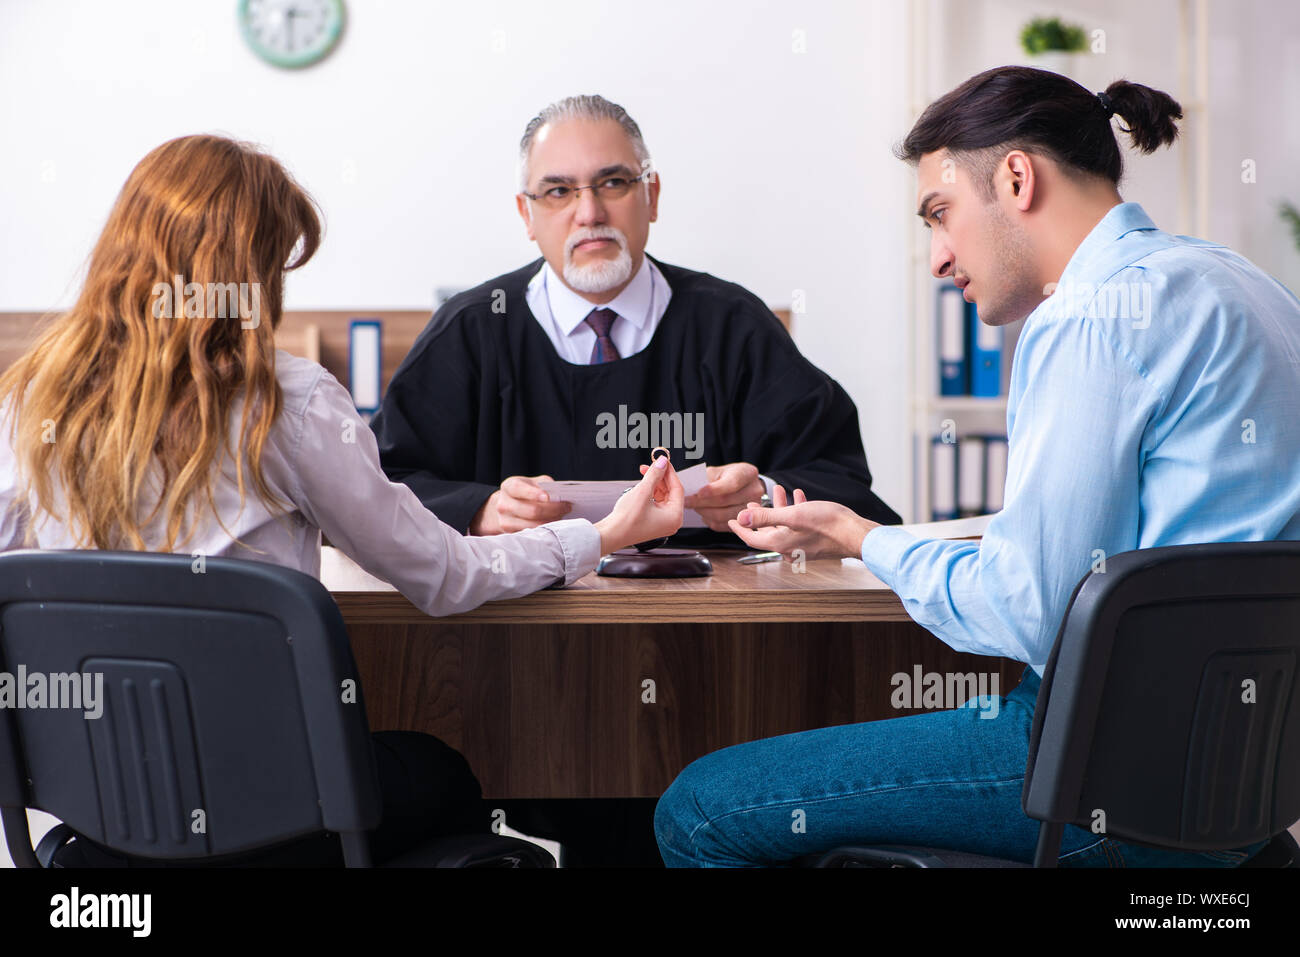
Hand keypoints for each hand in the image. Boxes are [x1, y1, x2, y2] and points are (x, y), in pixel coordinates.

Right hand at [469, 474, 571, 534]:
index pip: (519, 489)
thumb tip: (559, 494)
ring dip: (552, 521)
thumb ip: (545, 485)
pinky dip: (545, 529)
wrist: (507, 505)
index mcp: (509, 486)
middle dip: (553, 509)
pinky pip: (532, 534)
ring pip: (534, 525)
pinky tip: (552, 524)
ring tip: (561, 516)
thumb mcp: (532, 483)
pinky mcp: (510, 534)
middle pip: (532, 510)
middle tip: (566, 507)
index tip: (548, 497)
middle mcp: (504, 504)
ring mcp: (505, 521)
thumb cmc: (525, 492)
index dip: (533, 493)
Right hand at [594, 455, 683, 553]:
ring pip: (662, 495)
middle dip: (661, 477)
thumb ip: (655, 474)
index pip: (677, 488)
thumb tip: (662, 462)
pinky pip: (656, 502)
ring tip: (645, 472)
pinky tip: (643, 484)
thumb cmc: (626, 521)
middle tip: (653, 464)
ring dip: (654, 483)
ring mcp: (662, 522)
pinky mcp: (653, 521)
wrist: (611, 535)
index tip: (663, 461)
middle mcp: (671, 521)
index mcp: (675, 517)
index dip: (670, 472)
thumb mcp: (643, 492)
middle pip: (671, 492)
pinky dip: (650, 491)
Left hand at [682, 461, 765, 531]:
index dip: (714, 489)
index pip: (732, 483)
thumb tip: (691, 489)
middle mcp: (754, 491)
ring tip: (694, 507)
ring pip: (724, 516)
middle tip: (686, 501)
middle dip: (702, 502)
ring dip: (705, 512)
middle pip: (726, 501)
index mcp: (747, 473)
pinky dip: (711, 521)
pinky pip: (724, 525)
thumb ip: (707, 477)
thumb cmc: (728, 476)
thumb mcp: (719, 470)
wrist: (743, 486)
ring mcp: (752, 509)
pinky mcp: (746, 522)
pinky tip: (704, 514)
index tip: (698, 493)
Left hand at [727, 486, 879, 560]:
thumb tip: (740, 518)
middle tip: (751, 502)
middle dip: (759, 514)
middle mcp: (789, 548)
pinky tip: (799, 497)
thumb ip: (766, 516)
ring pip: (783, 526)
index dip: (738, 527)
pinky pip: (798, 526)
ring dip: (779, 507)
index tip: (729, 520)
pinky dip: (794, 511)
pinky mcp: (813, 541)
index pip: (751, 537)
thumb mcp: (793, 515)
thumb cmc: (828, 524)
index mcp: (780, 543)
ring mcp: (802, 546)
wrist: (855, 534)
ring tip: (777, 490)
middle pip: (766, 531)